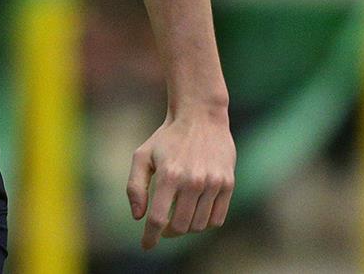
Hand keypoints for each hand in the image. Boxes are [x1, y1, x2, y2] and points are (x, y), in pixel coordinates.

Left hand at [127, 104, 235, 249]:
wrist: (200, 117)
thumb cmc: (167, 138)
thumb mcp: (142, 156)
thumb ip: (135, 187)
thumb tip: (138, 217)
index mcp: (169, 175)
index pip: (159, 219)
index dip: (151, 237)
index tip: (146, 245)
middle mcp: (193, 181)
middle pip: (180, 226)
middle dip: (168, 233)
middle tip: (162, 228)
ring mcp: (213, 183)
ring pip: (199, 225)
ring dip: (187, 228)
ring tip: (179, 217)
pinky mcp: (228, 183)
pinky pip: (217, 218)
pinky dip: (205, 222)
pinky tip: (196, 213)